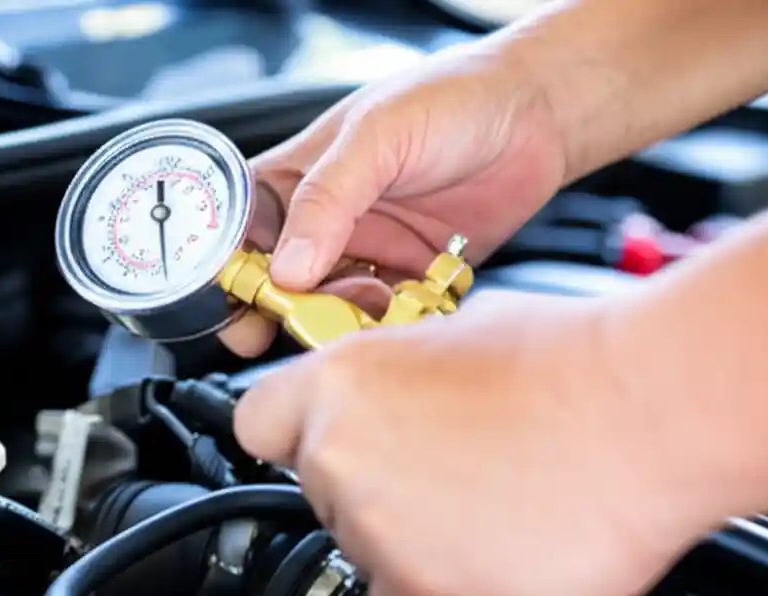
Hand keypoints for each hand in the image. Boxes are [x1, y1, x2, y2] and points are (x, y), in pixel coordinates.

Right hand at [221, 46, 568, 355]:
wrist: (539, 113)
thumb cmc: (452, 98)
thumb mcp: (377, 137)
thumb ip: (328, 200)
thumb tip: (288, 268)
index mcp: (296, 177)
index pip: (238, 231)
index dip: (228, 269)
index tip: (238, 300)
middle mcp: (324, 218)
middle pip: (276, 282)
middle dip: (280, 310)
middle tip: (293, 324)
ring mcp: (365, 248)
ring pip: (327, 306)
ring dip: (339, 318)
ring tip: (368, 300)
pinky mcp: (408, 274)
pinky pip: (381, 316)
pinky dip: (386, 324)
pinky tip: (402, 305)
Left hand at [232, 292, 716, 595]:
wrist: (646, 409)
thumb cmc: (574, 362)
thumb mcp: (458, 332)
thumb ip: (401, 371)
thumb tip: (399, 387)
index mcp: (339, 379)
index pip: (257, 422)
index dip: (295, 437)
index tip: (326, 445)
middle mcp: (338, 450)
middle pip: (319, 491)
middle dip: (371, 488)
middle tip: (442, 474)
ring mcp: (369, 523)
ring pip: (359, 550)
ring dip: (409, 538)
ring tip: (486, 504)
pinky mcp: (414, 586)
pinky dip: (436, 592)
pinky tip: (488, 552)